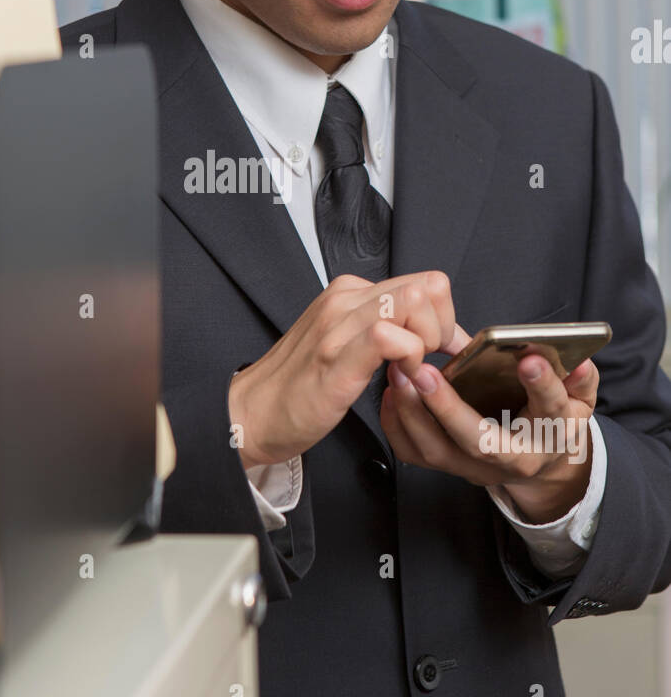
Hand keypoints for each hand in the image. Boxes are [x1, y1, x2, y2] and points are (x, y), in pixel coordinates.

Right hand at [228, 270, 469, 469]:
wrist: (251, 414)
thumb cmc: (299, 388)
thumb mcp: (346, 344)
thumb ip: (385, 329)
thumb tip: (438, 332)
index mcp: (349, 293)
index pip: (424, 282)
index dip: (445, 317)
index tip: (438, 350)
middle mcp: (344, 299)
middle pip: (428, 287)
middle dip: (442, 327)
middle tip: (424, 361)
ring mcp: (338, 325)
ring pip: (414, 303)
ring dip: (426, 342)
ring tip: (409, 371)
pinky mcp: (336, 356)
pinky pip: (388, 335)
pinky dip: (408, 357)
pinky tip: (398, 378)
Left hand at [380, 343, 599, 522]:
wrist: (538, 461)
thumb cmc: (554, 419)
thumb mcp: (579, 400)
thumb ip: (580, 379)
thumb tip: (578, 361)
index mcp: (551, 436)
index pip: (549, 409)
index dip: (543, 385)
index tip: (530, 358)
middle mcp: (511, 458)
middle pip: (479, 441)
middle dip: (449, 407)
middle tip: (424, 371)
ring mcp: (476, 468)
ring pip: (438, 450)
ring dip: (412, 412)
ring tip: (399, 373)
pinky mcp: (450, 467)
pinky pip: (415, 454)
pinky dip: (397, 425)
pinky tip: (390, 393)